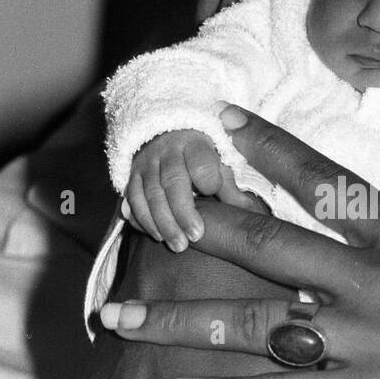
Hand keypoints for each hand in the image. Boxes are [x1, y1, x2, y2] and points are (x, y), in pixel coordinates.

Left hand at [98, 109, 379, 378]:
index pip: (323, 179)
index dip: (269, 147)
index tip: (223, 121)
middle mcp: (371, 275)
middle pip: (264, 244)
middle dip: (196, 228)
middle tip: (140, 218)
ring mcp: (365, 334)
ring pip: (254, 322)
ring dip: (181, 320)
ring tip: (121, 321)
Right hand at [126, 131, 223, 251]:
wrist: (165, 133)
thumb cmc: (200, 154)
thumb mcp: (218, 160)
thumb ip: (230, 185)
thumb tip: (247, 208)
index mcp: (195, 144)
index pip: (199, 162)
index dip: (207, 179)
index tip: (212, 193)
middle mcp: (168, 151)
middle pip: (173, 183)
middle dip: (183, 213)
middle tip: (195, 238)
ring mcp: (147, 163)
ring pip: (151, 194)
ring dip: (163, 223)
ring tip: (178, 245)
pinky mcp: (132, 175)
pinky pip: (133, 199)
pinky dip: (143, 220)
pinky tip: (157, 236)